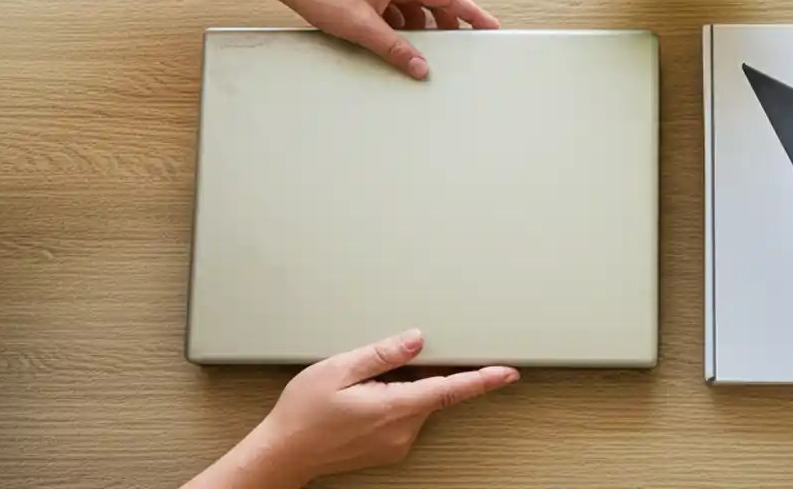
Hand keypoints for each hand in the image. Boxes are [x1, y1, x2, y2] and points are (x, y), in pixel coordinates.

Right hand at [185, 329, 518, 488]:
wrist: (283, 453)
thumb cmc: (303, 413)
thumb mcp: (339, 370)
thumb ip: (383, 353)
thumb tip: (417, 339)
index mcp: (395, 408)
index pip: (451, 390)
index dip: (483, 380)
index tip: (508, 372)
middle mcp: (402, 431)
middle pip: (432, 393)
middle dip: (418, 372)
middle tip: (378, 368)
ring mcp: (396, 443)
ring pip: (417, 404)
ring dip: (401, 388)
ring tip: (358, 387)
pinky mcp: (388, 448)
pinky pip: (404, 416)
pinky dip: (394, 401)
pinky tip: (362, 400)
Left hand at [270, 0, 499, 79]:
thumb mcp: (361, 26)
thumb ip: (395, 48)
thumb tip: (420, 67)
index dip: (471, 14)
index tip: (491, 27)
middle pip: (432, 0)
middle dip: (445, 24)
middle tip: (458, 47)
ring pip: (412, 3)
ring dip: (417, 25)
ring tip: (416, 49)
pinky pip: (394, 2)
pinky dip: (398, 21)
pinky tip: (390, 38)